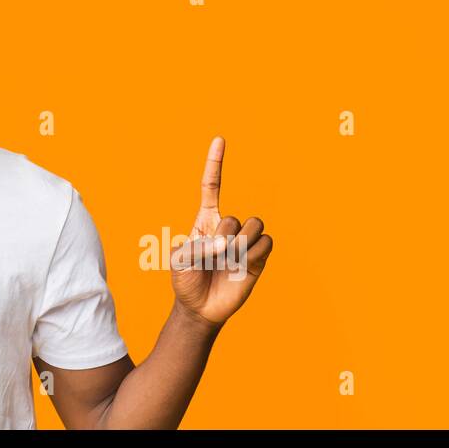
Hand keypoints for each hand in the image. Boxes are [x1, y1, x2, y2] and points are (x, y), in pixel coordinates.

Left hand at [169, 136, 272, 328]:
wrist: (199, 308)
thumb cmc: (185, 281)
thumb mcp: (179, 261)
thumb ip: (198, 248)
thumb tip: (224, 244)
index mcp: (205, 221)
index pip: (211, 185)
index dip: (215, 163)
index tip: (220, 139)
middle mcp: (226, 228)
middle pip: (236, 217)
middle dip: (226, 237)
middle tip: (215, 255)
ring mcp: (243, 242)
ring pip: (256, 225)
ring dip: (243, 244)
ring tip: (230, 261)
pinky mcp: (258, 258)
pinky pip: (268, 244)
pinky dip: (256, 254)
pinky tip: (243, 266)